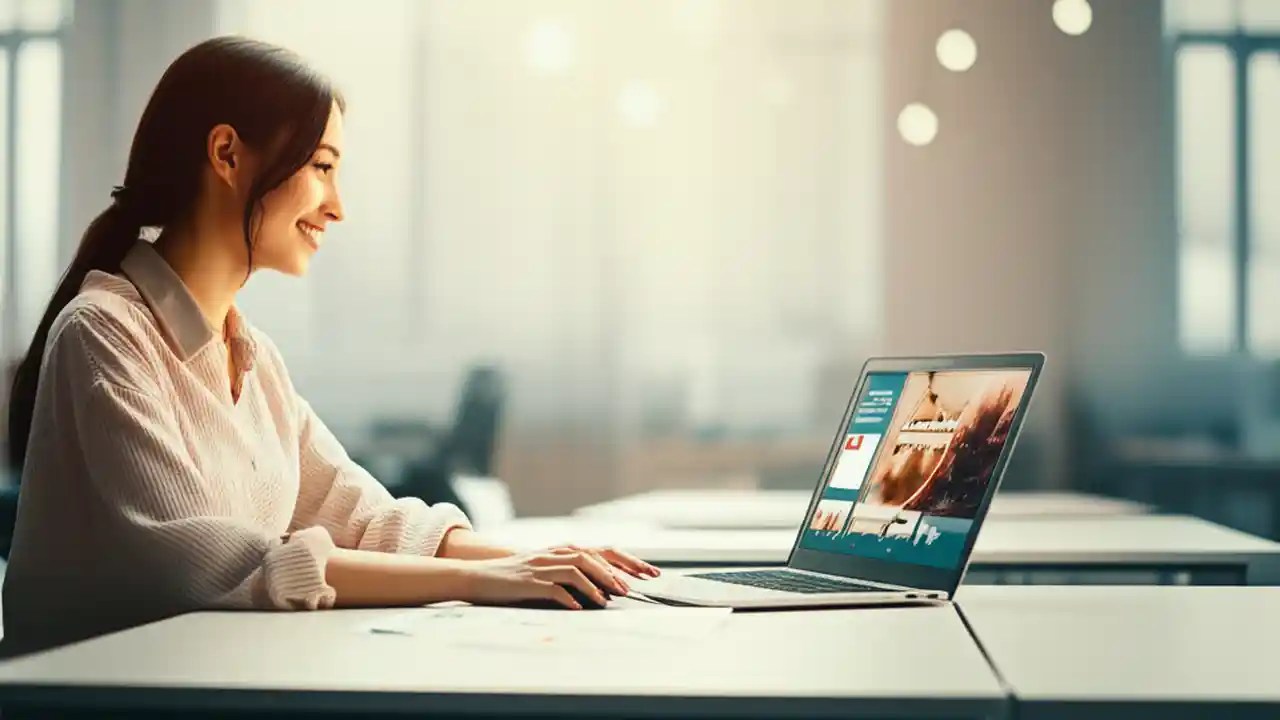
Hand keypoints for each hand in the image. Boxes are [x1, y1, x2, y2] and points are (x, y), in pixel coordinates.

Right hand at [456, 549, 628, 609]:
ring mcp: (538, 567)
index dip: (622, 560)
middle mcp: (551, 555)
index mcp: (557, 551)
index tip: (643, 573)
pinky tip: (577, 608)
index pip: (597, 551)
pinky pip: (551, 588)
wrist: (477, 576)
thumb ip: (567, 574)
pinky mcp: (526, 582)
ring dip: (593, 585)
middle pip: (588, 557)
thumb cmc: (512, 578)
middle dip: (611, 573)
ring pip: (573, 569)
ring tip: (607, 600)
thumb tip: (600, 590)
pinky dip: (567, 597)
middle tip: (628, 590)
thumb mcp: (542, 570)